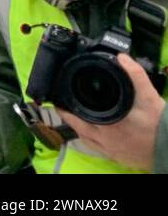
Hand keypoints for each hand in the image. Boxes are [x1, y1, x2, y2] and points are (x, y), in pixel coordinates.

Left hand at [57, 54, 164, 171]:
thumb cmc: (159, 124)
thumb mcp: (148, 96)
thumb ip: (135, 75)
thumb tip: (122, 57)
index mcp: (107, 125)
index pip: (77, 117)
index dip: (65, 108)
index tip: (58, 100)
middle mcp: (105, 140)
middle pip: (78, 129)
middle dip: (69, 117)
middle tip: (63, 107)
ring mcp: (111, 151)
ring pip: (86, 140)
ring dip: (78, 129)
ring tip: (74, 117)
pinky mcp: (118, 157)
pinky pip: (97, 149)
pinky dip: (91, 140)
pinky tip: (91, 133)